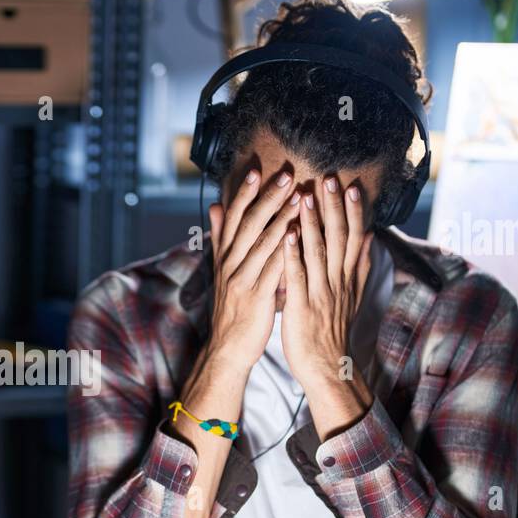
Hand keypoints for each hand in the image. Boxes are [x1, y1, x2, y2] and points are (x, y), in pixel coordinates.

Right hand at [205, 166, 300, 375]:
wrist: (227, 347)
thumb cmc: (232, 306)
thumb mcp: (223, 269)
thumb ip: (221, 237)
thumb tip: (216, 206)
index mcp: (224, 255)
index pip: (233, 217)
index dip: (245, 193)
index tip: (258, 170)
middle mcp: (230, 263)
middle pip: (248, 223)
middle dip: (267, 197)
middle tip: (285, 174)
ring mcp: (242, 279)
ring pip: (262, 242)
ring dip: (281, 217)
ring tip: (300, 196)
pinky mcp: (255, 296)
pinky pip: (272, 269)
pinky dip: (286, 250)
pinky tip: (301, 235)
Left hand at [281, 176, 374, 438]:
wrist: (328, 367)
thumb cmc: (334, 331)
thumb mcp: (353, 296)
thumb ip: (361, 266)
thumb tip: (371, 237)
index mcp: (349, 278)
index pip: (354, 237)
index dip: (353, 211)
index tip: (350, 185)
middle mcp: (338, 282)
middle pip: (339, 238)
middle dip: (334, 208)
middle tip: (330, 178)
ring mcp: (321, 293)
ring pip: (318, 252)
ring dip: (312, 223)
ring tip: (306, 196)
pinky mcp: (302, 306)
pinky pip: (298, 276)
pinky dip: (293, 254)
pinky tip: (287, 234)